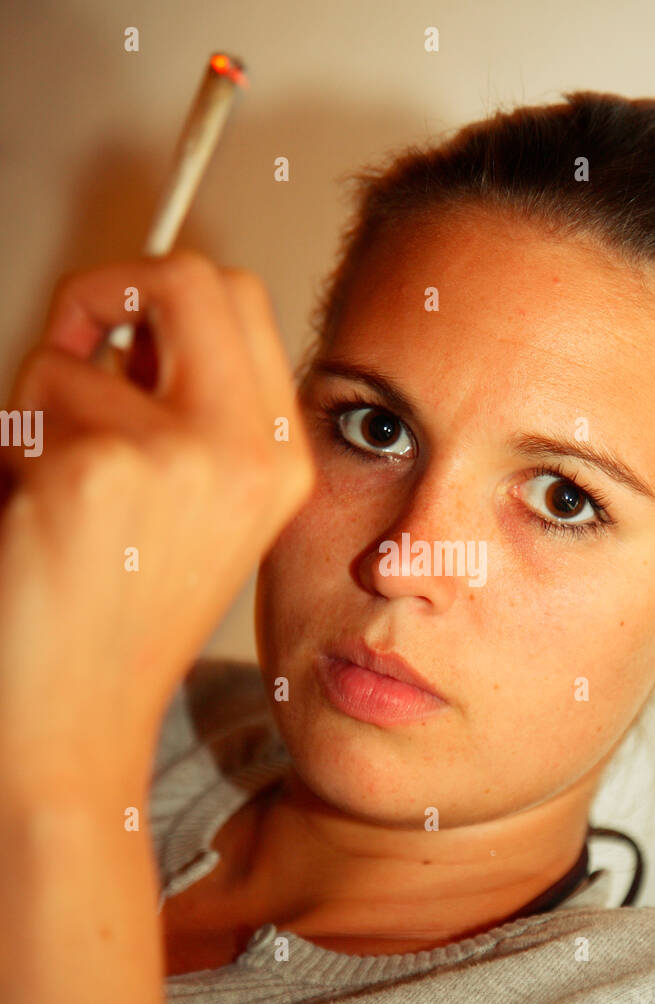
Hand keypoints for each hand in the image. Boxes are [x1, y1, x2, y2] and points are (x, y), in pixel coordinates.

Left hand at [0, 251, 314, 795]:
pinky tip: (31, 526)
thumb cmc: (117, 623)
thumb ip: (183, 409)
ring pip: (72, 357)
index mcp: (279, 460)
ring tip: (50, 493)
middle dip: (107, 292)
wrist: (74, 724)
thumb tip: (124, 322)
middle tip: (73, 345)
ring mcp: (180, 457)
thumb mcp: (195, 509)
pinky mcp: (99, 470)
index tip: (118, 327)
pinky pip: (25, 410)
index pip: (237, 299)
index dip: (163, 291)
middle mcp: (248, 451)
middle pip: (184, 280)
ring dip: (37, 409)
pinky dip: (11, 456)